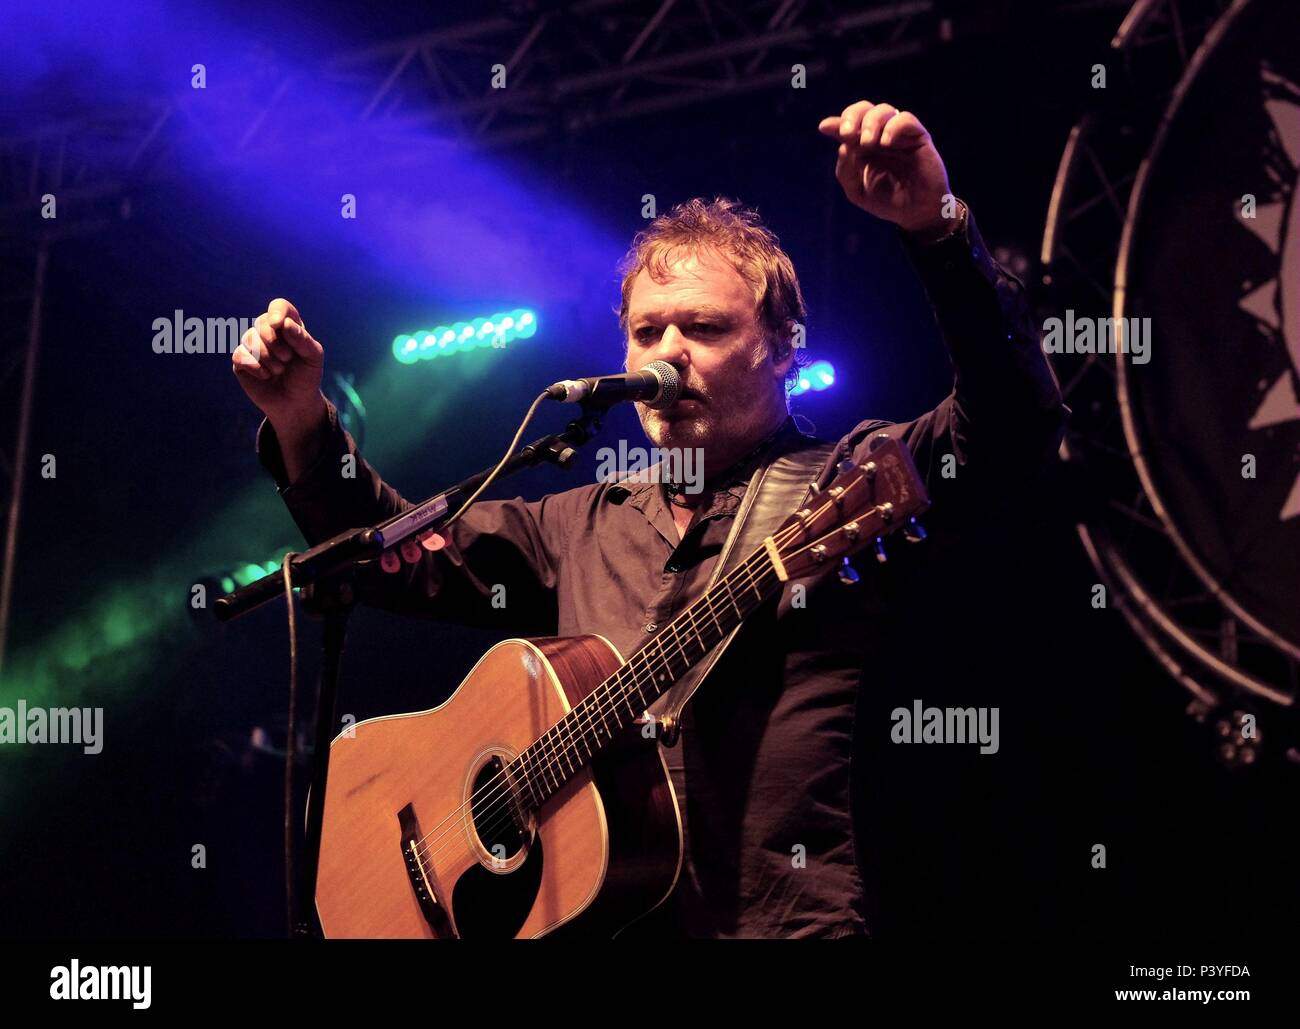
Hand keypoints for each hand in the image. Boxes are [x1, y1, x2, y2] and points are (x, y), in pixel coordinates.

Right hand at [232, 298, 326, 438]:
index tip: (278, 324)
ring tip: (279, 371)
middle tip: (288, 359)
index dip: (277, 312)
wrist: (295, 404)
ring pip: (250, 339)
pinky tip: (266, 376)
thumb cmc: (306, 378)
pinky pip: (240, 355)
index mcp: (288, 327)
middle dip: (276, 343)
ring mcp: (252, 345)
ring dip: (268, 359)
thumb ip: (302, 339)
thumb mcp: (313, 358)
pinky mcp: (241, 360)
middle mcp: (268, 332)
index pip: (280, 307)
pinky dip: (256, 368)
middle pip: (262, 321)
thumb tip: (282, 323)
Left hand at [818, 101, 952, 237]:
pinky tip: (886, 143)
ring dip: (871, 122)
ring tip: (868, 143)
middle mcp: (880, 136)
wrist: (915, 213)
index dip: (836, 123)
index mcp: (862, 147)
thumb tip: (842, 146)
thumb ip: (845, 171)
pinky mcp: (918, 137)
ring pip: (884, 110)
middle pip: (864, 109)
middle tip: (847, 134)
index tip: (825, 128)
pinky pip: (906, 119)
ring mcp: (899, 135)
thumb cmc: (886, 202)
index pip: (848, 125)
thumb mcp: (857, 191)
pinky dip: (893, 126)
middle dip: (852, 116)